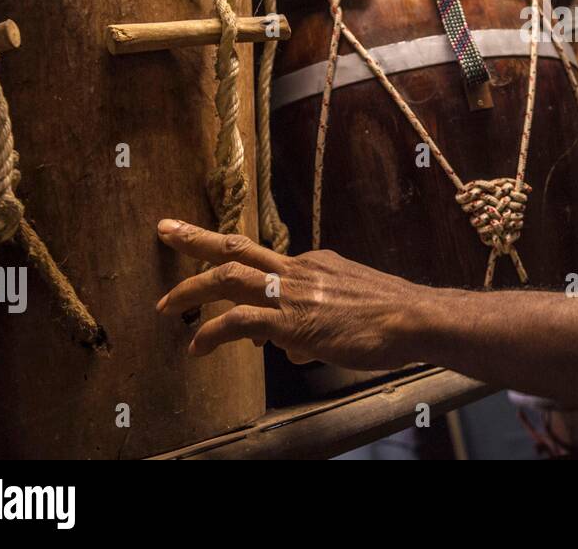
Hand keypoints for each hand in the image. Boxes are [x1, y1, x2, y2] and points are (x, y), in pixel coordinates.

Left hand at [155, 219, 425, 369]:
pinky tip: (197, 346)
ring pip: (228, 277)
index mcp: (314, 264)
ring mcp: (293, 293)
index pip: (266, 264)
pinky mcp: (291, 320)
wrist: (413, 318)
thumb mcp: (350, 312)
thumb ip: (317, 326)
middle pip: (237, 247)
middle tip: (165, 229)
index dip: (239, 274)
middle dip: (196, 238)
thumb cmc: (391, 320)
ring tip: (164, 305)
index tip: (217, 273)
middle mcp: (299, 270)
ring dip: (190, 288)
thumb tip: (296, 348)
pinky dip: (212, 331)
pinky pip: (238, 321)